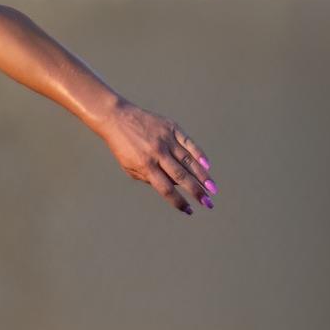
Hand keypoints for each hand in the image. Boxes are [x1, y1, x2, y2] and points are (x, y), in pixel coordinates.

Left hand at [97, 102, 215, 214]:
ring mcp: (166, 140)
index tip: (189, 210)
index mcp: (145, 165)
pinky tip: (207, 165)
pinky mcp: (172, 128)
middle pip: (181, 177)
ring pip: (189, 161)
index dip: (178, 201)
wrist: (117, 118)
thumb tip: (170, 187)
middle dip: (197, 192)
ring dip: (202, 176)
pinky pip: (189, 143)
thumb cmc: (122, 146)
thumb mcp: (128, 166)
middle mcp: (158, 153)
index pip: (166, 188)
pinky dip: (199, 154)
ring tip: (213, 189)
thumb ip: (148, 178)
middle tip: (208, 203)